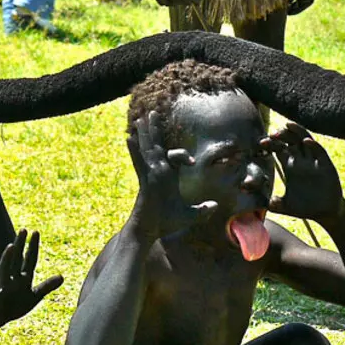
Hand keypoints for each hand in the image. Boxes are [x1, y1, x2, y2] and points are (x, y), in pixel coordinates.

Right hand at [0, 229, 62, 326]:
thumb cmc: (18, 305)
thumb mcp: (34, 296)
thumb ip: (47, 286)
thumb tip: (62, 277)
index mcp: (23, 278)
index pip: (29, 259)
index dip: (33, 247)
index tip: (35, 232)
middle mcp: (12, 279)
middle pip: (16, 260)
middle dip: (19, 245)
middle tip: (23, 229)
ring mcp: (3, 288)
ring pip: (4, 271)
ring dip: (7, 259)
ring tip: (11, 247)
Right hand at [127, 112, 216, 239]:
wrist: (149, 231)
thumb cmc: (166, 223)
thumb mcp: (189, 216)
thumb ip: (202, 210)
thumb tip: (215, 206)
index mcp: (167, 177)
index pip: (174, 157)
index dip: (182, 156)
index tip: (190, 162)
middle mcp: (157, 173)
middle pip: (156, 147)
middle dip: (154, 131)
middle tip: (152, 113)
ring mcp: (149, 176)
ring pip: (147, 150)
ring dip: (145, 134)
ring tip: (141, 119)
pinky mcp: (144, 182)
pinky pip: (139, 163)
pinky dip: (134, 151)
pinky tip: (129, 138)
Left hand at [263, 123, 342, 221]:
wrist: (324, 213)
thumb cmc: (304, 207)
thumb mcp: (284, 206)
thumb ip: (271, 204)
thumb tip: (256, 206)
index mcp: (290, 166)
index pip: (279, 149)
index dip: (270, 144)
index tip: (261, 144)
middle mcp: (301, 161)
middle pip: (291, 140)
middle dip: (282, 135)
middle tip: (272, 134)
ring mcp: (314, 161)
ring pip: (305, 140)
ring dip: (297, 132)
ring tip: (287, 126)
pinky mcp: (326, 166)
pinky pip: (320, 152)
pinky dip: (313, 146)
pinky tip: (306, 142)